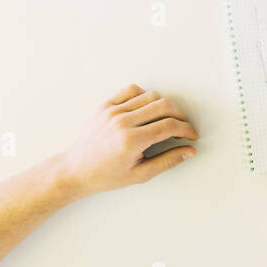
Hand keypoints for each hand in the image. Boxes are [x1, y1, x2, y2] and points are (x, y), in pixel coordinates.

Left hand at [60, 84, 197, 196]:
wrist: (75, 170)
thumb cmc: (105, 176)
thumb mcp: (140, 175)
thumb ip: (167, 161)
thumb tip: (188, 151)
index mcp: (131, 141)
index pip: (169, 126)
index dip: (186, 129)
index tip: (192, 135)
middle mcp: (122, 122)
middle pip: (164, 106)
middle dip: (180, 116)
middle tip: (183, 127)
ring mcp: (112, 111)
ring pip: (150, 96)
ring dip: (165, 106)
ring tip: (166, 120)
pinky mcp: (106, 105)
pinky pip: (131, 90)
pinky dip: (144, 95)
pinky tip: (147, 109)